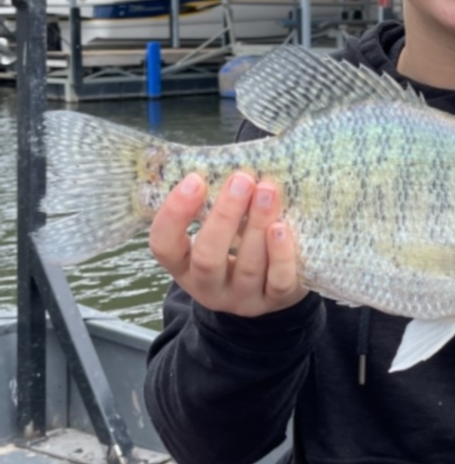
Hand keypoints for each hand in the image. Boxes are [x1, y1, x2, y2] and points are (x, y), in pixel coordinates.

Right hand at [149, 172, 307, 316]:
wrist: (274, 290)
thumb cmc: (241, 245)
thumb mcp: (220, 231)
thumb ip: (216, 204)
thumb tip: (228, 162)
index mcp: (184, 266)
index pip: (163, 245)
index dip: (174, 214)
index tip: (195, 180)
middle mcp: (209, 287)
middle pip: (208, 258)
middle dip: (224, 217)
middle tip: (241, 180)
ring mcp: (242, 298)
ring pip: (247, 266)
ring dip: (256, 226)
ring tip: (267, 192)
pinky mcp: (275, 301)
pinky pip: (278, 281)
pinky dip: (281, 255)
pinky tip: (282, 228)